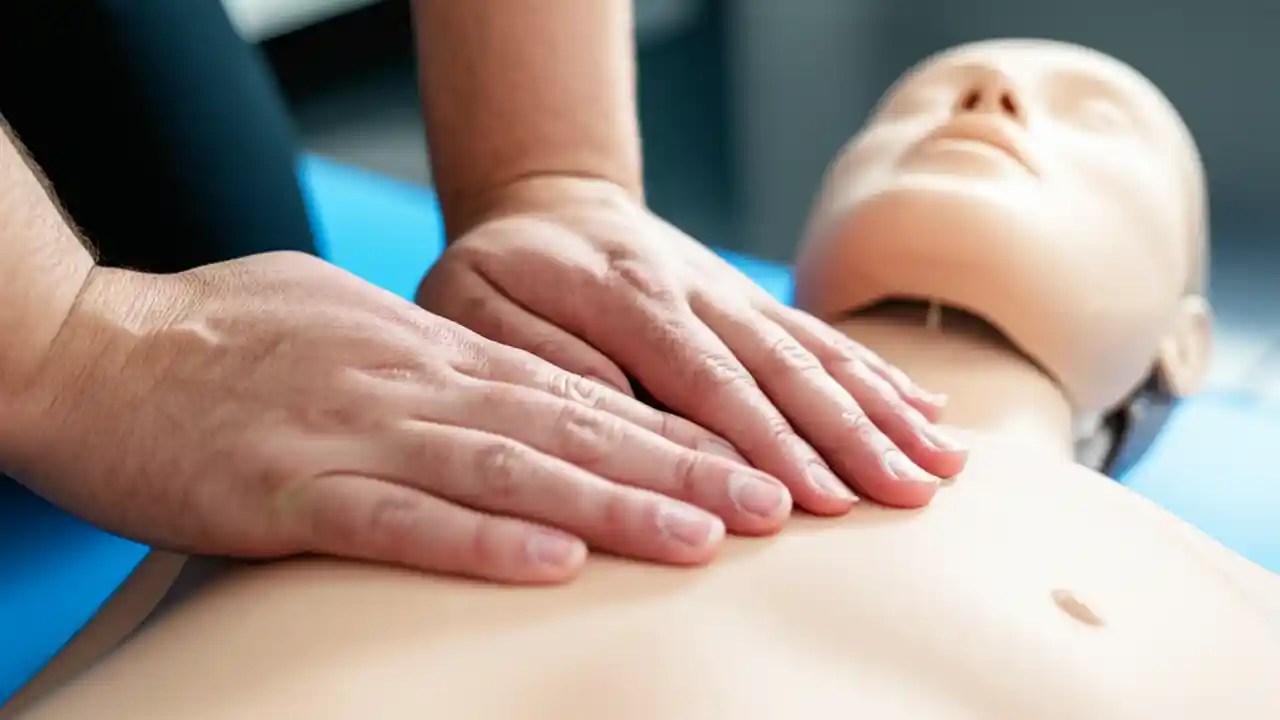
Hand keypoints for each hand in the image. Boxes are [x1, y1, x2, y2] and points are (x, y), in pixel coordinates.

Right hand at [7, 252, 790, 584]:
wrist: (96, 347)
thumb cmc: (219, 336)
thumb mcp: (343, 324)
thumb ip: (426, 357)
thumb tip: (492, 380)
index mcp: (431, 354)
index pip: (575, 393)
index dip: (667, 431)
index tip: (745, 459)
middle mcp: (414, 387)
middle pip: (572, 428)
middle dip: (678, 468)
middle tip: (772, 504)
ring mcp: (357, 435)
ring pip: (510, 470)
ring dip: (613, 504)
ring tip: (703, 536)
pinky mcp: (291, 492)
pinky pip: (400, 520)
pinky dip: (480, 541)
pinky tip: (555, 562)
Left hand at [417, 177, 967, 512]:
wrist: (546, 202)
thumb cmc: (500, 269)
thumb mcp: (476, 306)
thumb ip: (539, 356)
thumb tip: (619, 412)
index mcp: (627, 298)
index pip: (706, 380)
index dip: (763, 441)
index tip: (814, 499)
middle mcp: (696, 293)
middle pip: (781, 370)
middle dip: (847, 436)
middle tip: (903, 496)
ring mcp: (733, 295)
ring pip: (817, 354)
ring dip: (882, 411)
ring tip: (941, 465)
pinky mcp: (751, 303)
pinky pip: (822, 338)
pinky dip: (877, 376)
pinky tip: (931, 412)